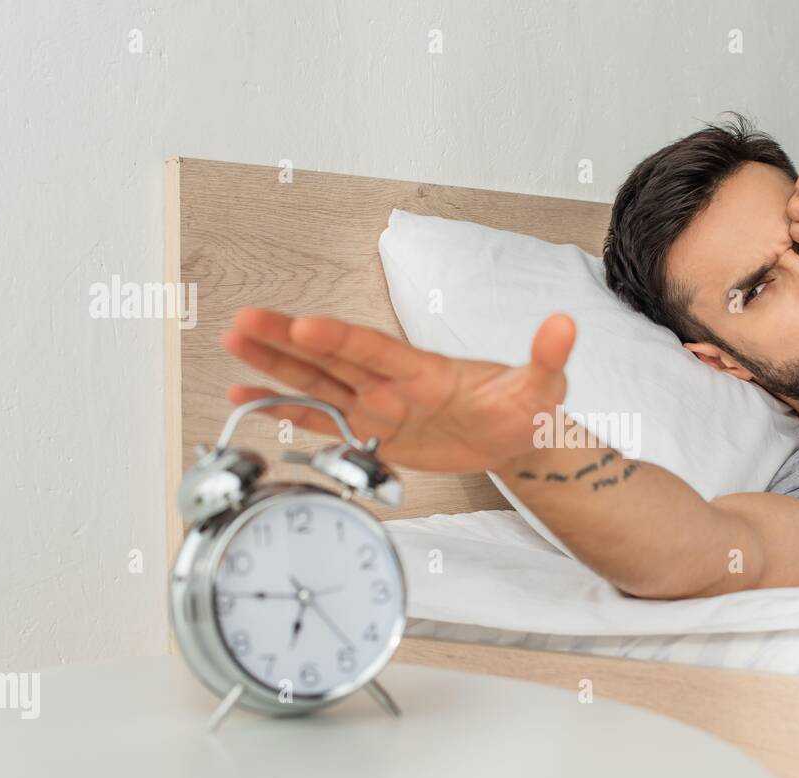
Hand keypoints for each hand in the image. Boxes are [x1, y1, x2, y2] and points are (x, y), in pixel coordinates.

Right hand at [221, 308, 574, 472]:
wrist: (516, 435)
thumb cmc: (525, 405)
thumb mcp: (543, 385)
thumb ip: (546, 356)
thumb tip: (565, 324)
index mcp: (423, 368)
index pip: (375, 349)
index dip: (340, 338)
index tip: (304, 324)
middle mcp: (392, 382)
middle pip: (332, 356)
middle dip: (288, 341)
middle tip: (243, 322)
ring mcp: (378, 404)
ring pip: (318, 382)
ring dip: (277, 365)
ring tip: (234, 347)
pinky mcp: (373, 430)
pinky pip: (322, 419)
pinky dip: (287, 408)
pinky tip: (249, 395)